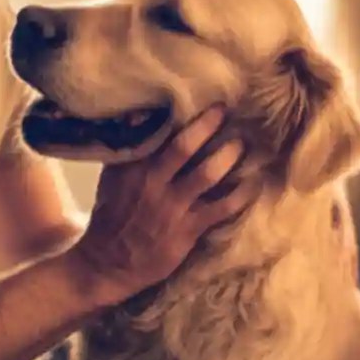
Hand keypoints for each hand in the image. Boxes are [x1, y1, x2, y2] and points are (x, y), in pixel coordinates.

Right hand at [67, 105, 256, 305]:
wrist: (106, 262)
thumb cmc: (113, 214)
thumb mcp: (113, 176)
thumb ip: (131, 149)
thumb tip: (143, 115)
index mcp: (131, 165)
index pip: (157, 131)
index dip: (179, 113)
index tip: (197, 97)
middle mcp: (151, 181)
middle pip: (185, 146)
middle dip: (207, 125)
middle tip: (223, 110)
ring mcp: (171, 206)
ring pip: (207, 174)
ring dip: (228, 156)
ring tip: (242, 144)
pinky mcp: (187, 229)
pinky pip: (222, 208)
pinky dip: (240, 195)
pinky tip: (253, 185)